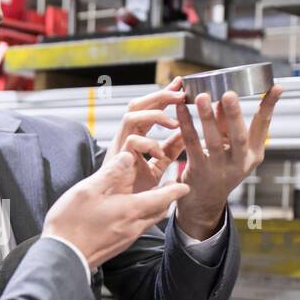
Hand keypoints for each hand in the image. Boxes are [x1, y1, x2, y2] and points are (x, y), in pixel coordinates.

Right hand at [43, 151, 189, 270]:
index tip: (185, 184)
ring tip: (153, 198)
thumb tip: (127, 156)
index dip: (176, 190)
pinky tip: (130, 214)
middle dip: (169, 199)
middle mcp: (134, 226)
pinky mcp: (119, 246)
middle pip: (161, 212)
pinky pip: (139, 229)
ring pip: (150, 221)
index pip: (163, 198)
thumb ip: (110, 172)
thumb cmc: (70, 223)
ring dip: (156, 209)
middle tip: (173, 188)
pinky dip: (143, 218)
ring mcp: (127, 238)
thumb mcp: (87, 190)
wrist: (63, 257)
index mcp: (130, 209)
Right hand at [104, 77, 184, 192]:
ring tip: (174, 123)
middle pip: (137, 106)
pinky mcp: (116, 161)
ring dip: (155, 115)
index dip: (163, 96)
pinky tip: (159, 151)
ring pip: (131, 116)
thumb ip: (168, 151)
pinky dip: (149, 142)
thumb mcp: (156, 168)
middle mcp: (123, 140)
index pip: (147, 109)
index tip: (180, 85)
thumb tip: (184, 134)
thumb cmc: (135, 193)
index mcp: (133, 139)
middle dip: (159, 96)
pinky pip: (132, 140)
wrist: (115, 214)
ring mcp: (118, 148)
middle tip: (180, 93)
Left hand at [172, 84, 282, 238]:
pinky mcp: (199, 170)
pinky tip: (181, 109)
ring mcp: (219, 169)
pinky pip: (192, 144)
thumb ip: (228, 125)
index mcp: (254, 154)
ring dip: (207, 118)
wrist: (205, 202)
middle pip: (239, 136)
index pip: (263, 126)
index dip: (270, 106)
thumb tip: (222, 97)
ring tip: (202, 97)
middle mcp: (240, 162)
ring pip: (213, 141)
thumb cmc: (220, 168)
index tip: (276, 87)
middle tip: (229, 93)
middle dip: (234, 114)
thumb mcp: (232, 149)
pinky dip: (186, 125)